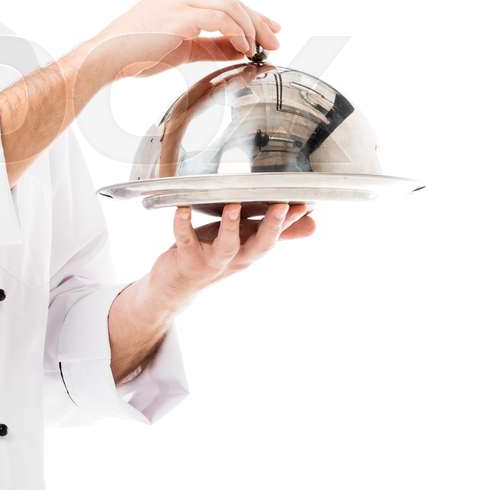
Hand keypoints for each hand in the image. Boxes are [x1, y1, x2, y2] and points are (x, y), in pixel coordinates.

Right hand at [77, 0, 281, 83]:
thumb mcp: (181, 48)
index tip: (269, 28)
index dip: (252, 15)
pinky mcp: (181, 13)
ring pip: (231, 6)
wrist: (106, 57)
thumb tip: (240, 49)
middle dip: (258, 21)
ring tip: (259, 47)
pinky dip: (237, 32)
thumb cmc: (134, 54)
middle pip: (232, 0)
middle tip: (275, 39)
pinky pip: (221, 18)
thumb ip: (212, 45)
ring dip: (251, 27)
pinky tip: (243, 47)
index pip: (224, 0)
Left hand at [146, 202, 316, 309]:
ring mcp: (211, 261)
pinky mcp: (186, 259)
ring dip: (230, 226)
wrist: (176, 286)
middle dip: (271, 226)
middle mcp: (235, 258)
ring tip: (233, 205)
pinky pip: (185, 239)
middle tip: (282, 205)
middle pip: (259, 246)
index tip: (304, 203)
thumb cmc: (213, 256)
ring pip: (226, 246)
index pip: (275, 236)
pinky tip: (182, 208)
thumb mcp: (246, 242)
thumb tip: (312, 225)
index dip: (290, 221)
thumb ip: (275, 232)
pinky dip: (182, 224)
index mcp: (250, 251)